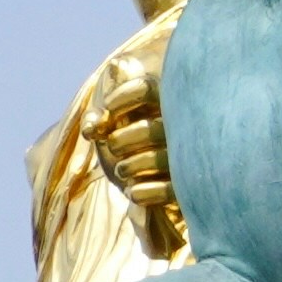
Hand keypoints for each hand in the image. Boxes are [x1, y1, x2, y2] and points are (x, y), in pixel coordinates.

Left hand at [83, 71, 185, 257]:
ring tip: (122, 171)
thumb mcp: (117, 121)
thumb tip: (91, 130)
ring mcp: (190, 157)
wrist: (163, 180)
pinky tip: (133, 191)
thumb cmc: (137, 139)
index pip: (145, 90)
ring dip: (128, 167)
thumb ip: (100, 116)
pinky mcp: (190, 186)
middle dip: (120, 141)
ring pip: (157, 160)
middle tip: (113, 146)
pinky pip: (166, 191)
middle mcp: (189, 126)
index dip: (121, 97)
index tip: (108, 106)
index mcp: (174, 101)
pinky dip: (142, 192)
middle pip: (148, 129)